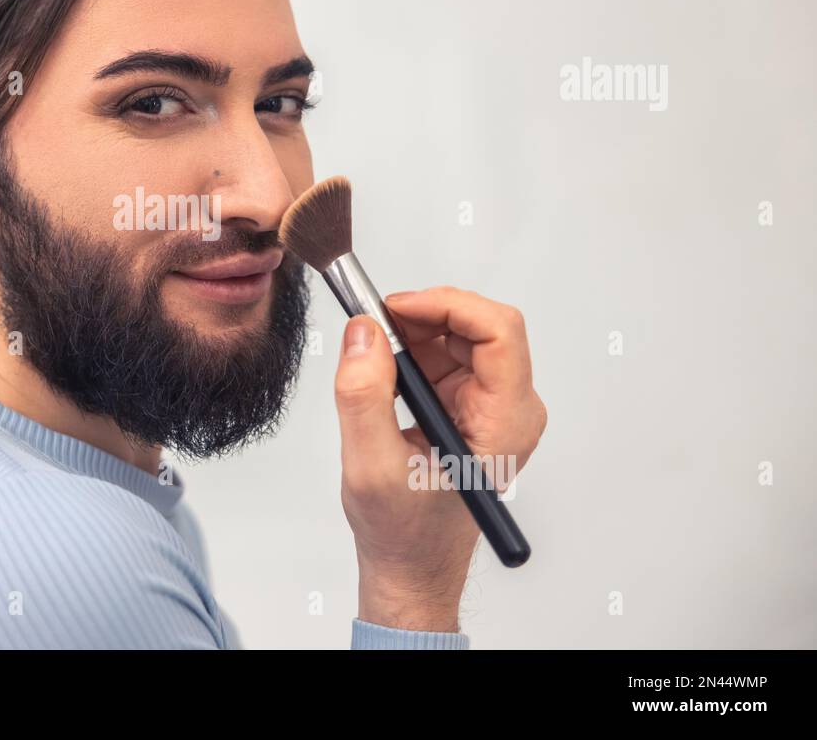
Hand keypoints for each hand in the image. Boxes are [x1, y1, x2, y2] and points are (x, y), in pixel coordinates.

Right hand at [334, 286, 546, 628]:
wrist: (411, 566)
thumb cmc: (404, 532)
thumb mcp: (370, 465)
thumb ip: (364, 395)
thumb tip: (363, 332)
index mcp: (505, 424)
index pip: (500, 333)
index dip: (448, 306)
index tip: (395, 309)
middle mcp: (510, 410)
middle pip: (480, 327)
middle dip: (424, 316)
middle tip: (372, 328)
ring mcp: (493, 406)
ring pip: (461, 336)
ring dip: (414, 334)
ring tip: (372, 361)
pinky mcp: (471, 405)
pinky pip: (448, 355)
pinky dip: (411, 351)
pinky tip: (384, 378)